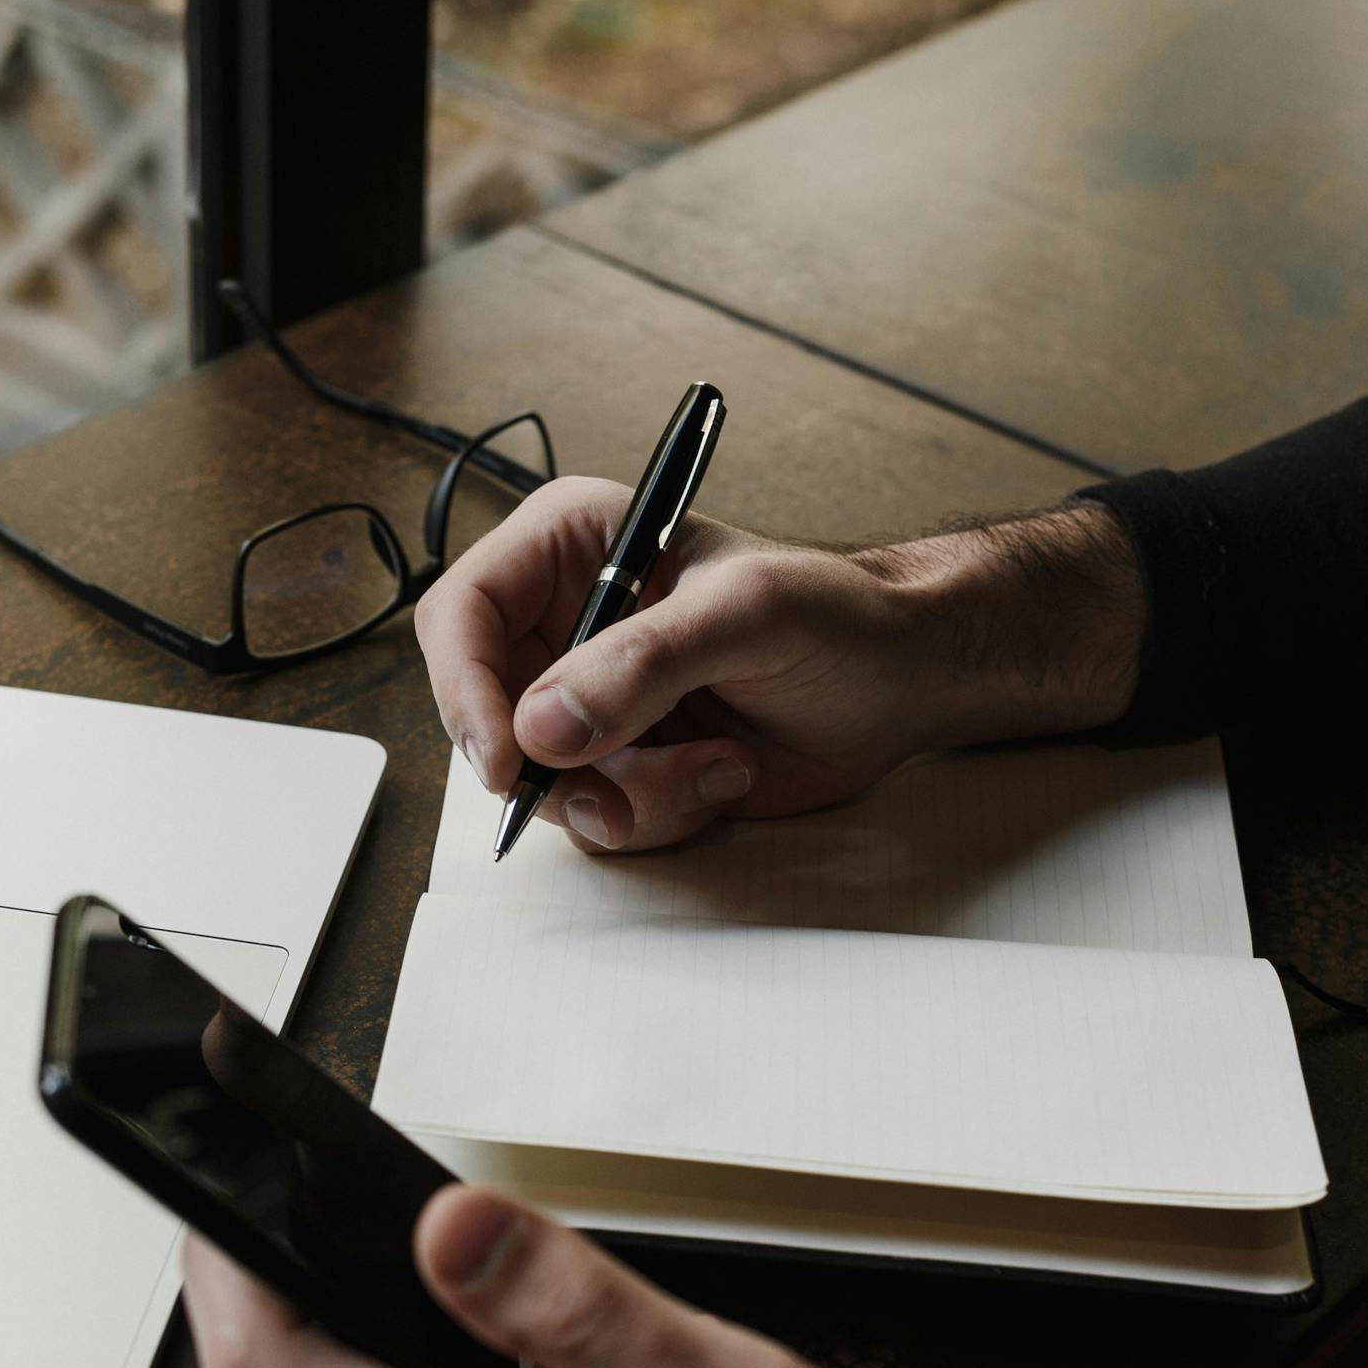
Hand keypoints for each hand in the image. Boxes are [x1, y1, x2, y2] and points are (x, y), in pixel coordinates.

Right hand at [418, 487, 1145, 853]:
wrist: (905, 682)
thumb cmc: (840, 616)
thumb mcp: (747, 615)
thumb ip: (643, 665)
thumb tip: (543, 728)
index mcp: (573, 547)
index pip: (462, 616)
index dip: (467, 691)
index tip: (511, 759)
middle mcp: (565, 624)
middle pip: (484, 714)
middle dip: (556, 768)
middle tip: (621, 786)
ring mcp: (591, 704)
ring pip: (541, 784)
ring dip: (630, 798)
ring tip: (718, 764)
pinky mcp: (624, 766)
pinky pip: (595, 820)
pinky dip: (661, 817)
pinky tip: (726, 776)